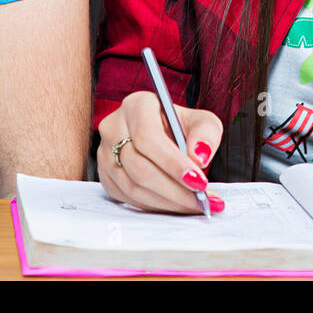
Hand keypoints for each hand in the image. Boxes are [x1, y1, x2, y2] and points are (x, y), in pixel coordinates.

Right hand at [97, 91, 224, 213]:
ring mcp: (105, 153)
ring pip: (133, 187)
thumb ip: (206, 134)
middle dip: (174, 190)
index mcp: (137, 106)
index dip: (173, 163)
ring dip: (167, 202)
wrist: (164, 134)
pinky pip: (128, 198)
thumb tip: (199, 156)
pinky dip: (155, 206)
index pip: (148, 138)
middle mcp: (114, 127)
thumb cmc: (181, 126)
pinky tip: (175, 205)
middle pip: (139, 167)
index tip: (199, 182)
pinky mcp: (105, 175)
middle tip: (201, 201)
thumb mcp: (202, 121)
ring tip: (194, 205)